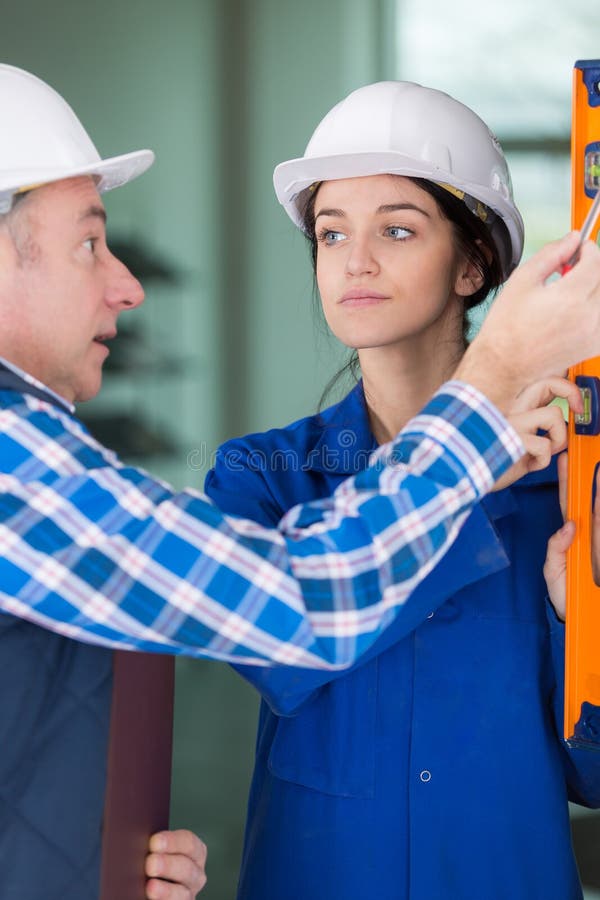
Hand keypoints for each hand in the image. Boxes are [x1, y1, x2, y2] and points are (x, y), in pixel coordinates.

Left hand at [146, 829, 206, 898]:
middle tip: (150, 864)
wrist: (145, 892)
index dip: (172, 841)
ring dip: (167, 890)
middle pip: (187, 867)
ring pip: (183, 893)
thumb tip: (134, 836)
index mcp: (193, 853)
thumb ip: (151, 847)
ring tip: (150, 887)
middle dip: (168, 865)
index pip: (189, 842)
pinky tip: (150, 896)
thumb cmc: (148, 867)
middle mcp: (196, 874)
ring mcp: (189, 895)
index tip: (153, 842)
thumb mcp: (154, 852)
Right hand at [457, 233, 599, 411]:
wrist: (504, 364)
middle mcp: (587, 315)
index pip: (594, 260)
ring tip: (573, 292)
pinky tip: (578, 310)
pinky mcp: (593, 346)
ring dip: (594, 288)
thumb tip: (571, 239)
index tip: (578, 249)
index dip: (586, 249)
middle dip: (591, 268)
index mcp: (570, 296)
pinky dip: (595, 309)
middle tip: (572, 270)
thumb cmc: (507, 327)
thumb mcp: (522, 280)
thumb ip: (551, 254)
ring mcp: (593, 333)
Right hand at [493, 377, 581, 491]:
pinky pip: (545, 445)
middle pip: (548, 383)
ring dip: (558, 438)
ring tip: (545, 450)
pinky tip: (528, 465)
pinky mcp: (512, 439)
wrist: (458, 472)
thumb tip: (557, 419)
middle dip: (571, 394)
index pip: (539, 380)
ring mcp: (510, 421)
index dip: (563, 386)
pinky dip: (542, 460)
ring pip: (554, 414)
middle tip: (577, 411)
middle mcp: (508, 407)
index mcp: (508, 404)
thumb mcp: (505, 435)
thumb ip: (528, 423)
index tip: (574, 402)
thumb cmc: (483, 457)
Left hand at [544, 448, 599, 619]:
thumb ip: (557, 547)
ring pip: (599, 518)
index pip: (569, 504)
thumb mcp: (553, 570)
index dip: (566, 483)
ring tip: (598, 479)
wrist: (577, 618)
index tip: (565, 461)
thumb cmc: (565, 594)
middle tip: (591, 463)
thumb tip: (569, 524)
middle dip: (589, 483)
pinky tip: (598, 505)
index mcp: (571, 536)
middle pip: (589, 504)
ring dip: (598, 500)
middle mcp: (587, 536)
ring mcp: (598, 544)